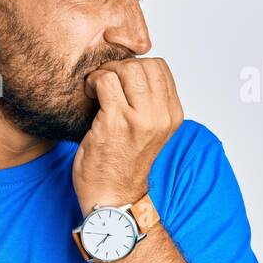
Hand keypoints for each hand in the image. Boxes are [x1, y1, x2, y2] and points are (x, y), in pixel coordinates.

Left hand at [73, 57, 182, 211]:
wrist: (113, 198)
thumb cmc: (123, 165)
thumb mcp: (149, 131)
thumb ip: (149, 103)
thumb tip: (133, 71)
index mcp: (173, 115)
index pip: (160, 68)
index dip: (136, 66)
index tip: (120, 81)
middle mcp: (161, 116)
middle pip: (144, 64)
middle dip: (119, 67)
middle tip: (104, 82)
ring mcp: (140, 119)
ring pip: (126, 69)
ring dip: (105, 73)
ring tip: (96, 89)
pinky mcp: (116, 122)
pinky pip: (105, 81)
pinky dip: (93, 82)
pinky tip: (89, 95)